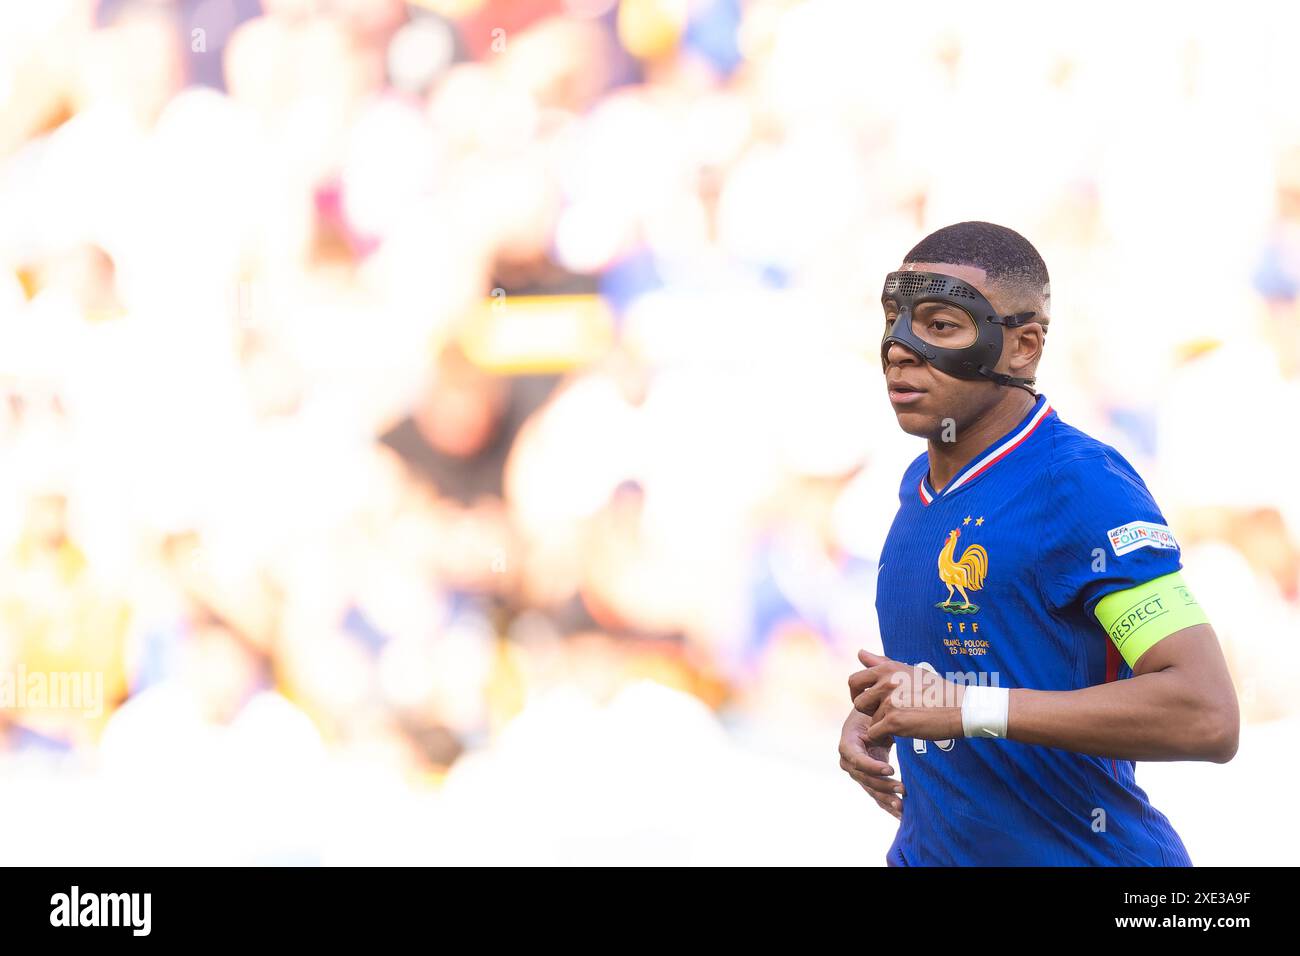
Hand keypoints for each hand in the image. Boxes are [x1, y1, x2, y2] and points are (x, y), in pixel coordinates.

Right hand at [838, 707, 903, 820]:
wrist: (868, 720)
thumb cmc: (872, 714)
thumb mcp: (874, 716)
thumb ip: (881, 726)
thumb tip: (896, 730)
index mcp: (847, 744)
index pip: (857, 759)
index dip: (872, 766)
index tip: (890, 769)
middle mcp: (848, 761)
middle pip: (864, 778)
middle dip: (883, 785)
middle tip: (903, 789)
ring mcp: (857, 773)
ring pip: (871, 789)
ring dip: (886, 799)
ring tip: (902, 807)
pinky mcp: (867, 780)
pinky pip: (876, 795)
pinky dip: (887, 804)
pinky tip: (900, 814)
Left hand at [848, 649, 965, 742]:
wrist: (960, 707)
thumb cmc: (937, 690)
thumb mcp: (909, 670)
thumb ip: (881, 663)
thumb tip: (859, 652)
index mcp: (887, 669)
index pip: (854, 680)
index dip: (857, 694)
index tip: (868, 701)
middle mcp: (886, 682)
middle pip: (858, 702)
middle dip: (867, 712)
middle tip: (883, 716)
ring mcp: (889, 701)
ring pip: (870, 720)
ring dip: (881, 725)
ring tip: (901, 723)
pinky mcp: (894, 721)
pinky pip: (874, 734)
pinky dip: (884, 737)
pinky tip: (900, 733)